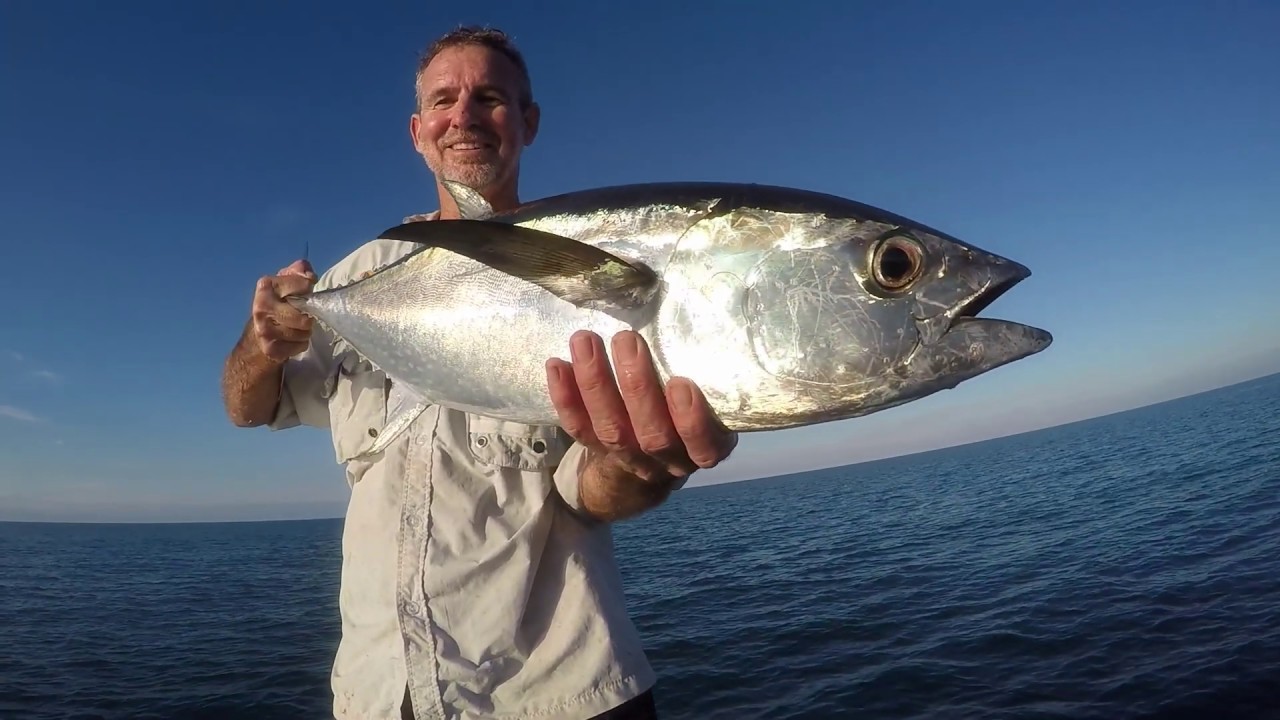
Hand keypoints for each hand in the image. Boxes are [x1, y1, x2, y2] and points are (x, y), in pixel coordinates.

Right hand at [250, 259, 316, 363]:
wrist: (254, 339)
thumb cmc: (277, 305)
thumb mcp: (284, 283)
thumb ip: (298, 272)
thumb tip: (309, 274)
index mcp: (265, 287)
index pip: (303, 284)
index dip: (308, 289)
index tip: (305, 293)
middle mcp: (262, 307)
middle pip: (304, 316)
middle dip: (307, 317)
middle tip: (302, 316)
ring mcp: (264, 330)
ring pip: (304, 332)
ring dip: (305, 332)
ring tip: (296, 328)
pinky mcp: (270, 349)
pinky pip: (300, 346)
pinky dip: (300, 344)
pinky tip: (291, 340)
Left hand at [546, 330, 737, 513]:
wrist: (654, 455)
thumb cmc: (688, 409)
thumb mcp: (711, 400)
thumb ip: (707, 375)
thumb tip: (695, 320)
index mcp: (704, 447)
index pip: (703, 444)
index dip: (691, 419)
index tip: (681, 383)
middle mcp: (668, 459)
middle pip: (652, 435)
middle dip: (637, 386)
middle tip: (626, 339)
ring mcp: (630, 458)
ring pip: (612, 429)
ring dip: (597, 383)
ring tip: (585, 341)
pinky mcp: (598, 450)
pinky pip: (579, 429)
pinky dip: (566, 398)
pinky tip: (557, 365)